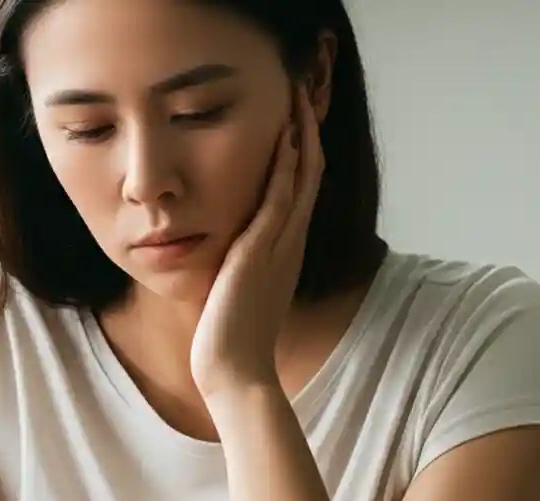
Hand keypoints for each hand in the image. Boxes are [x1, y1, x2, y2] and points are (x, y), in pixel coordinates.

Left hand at [189, 83, 324, 399]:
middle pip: (309, 172)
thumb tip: (231, 250)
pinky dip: (284, 168)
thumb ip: (241, 264)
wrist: (233, 370)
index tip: (294, 116)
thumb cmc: (230, 338)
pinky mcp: (261, 254)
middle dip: (307, 130)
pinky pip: (279, 201)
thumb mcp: (238, 290)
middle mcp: (289, 243)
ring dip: (301, 136)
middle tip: (305, 91)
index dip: (302, 149)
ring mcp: (279, 247)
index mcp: (284, 249)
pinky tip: (284, 139)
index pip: (300, 187)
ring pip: (300, 179)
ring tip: (299, 97)